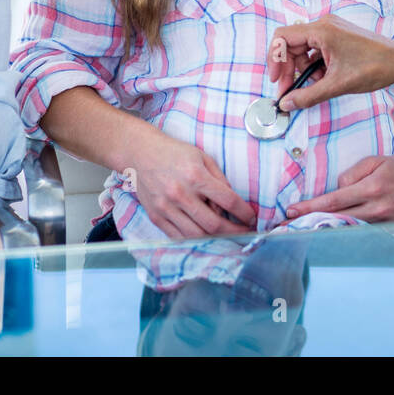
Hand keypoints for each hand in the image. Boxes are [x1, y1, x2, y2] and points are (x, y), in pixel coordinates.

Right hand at [129, 131, 256, 239]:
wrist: (142, 154)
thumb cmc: (175, 154)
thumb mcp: (203, 157)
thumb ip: (219, 180)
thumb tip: (233, 203)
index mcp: (196, 176)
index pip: (228, 201)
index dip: (244, 213)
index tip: (252, 218)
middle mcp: (180, 194)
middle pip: (214, 224)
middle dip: (235, 231)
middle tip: (245, 233)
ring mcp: (166, 208)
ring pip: (196, 235)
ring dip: (216, 239)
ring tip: (228, 236)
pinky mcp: (156, 217)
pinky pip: (178, 237)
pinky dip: (195, 240)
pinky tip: (206, 237)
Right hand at [267, 15, 393, 111]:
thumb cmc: (375, 66)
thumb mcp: (337, 85)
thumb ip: (308, 95)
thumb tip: (287, 103)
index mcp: (322, 30)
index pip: (283, 37)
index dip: (275, 59)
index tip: (277, 80)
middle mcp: (325, 25)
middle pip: (292, 45)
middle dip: (288, 69)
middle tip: (289, 91)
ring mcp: (333, 30)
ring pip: (304, 50)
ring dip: (303, 70)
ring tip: (314, 86)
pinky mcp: (339, 38)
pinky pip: (317, 51)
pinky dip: (316, 67)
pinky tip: (324, 80)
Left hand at [284, 155, 393, 222]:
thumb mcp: (376, 161)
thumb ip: (352, 174)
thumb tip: (338, 188)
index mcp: (371, 188)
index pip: (333, 200)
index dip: (310, 207)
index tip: (291, 211)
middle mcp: (376, 209)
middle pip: (336, 219)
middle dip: (310, 222)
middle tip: (287, 226)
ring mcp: (383, 222)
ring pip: (347, 228)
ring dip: (325, 229)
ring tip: (303, 229)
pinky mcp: (388, 230)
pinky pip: (362, 231)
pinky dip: (345, 232)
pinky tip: (331, 233)